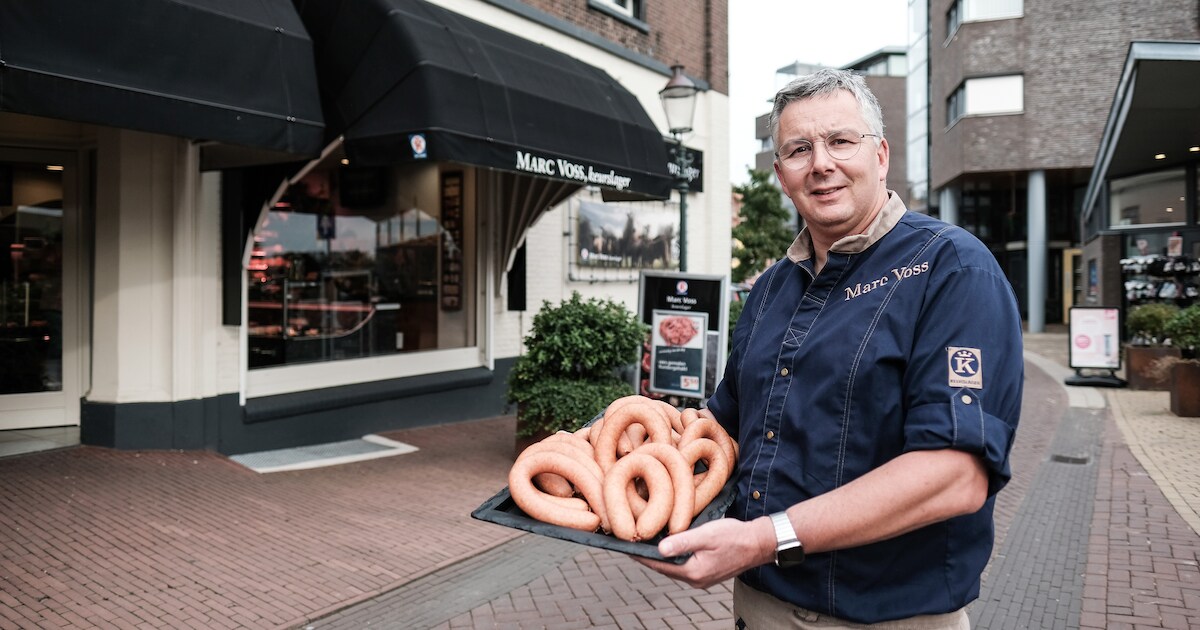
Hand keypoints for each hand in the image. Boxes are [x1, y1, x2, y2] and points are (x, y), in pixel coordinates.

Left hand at [633, 517, 773, 588]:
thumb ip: (683, 542)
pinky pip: (684, 566)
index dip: (641, 555)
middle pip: (664, 568)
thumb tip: (660, 549)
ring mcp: (702, 578)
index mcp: (693, 572)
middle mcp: (695, 580)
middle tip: (633, 542)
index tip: (625, 547)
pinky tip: (670, 546)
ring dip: (661, 557)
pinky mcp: (707, 573)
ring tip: (646, 543)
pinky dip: (674, 557)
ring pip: (674, 567)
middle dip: (648, 556)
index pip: (658, 564)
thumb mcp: (706, 535)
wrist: (759, 544)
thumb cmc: (735, 537)